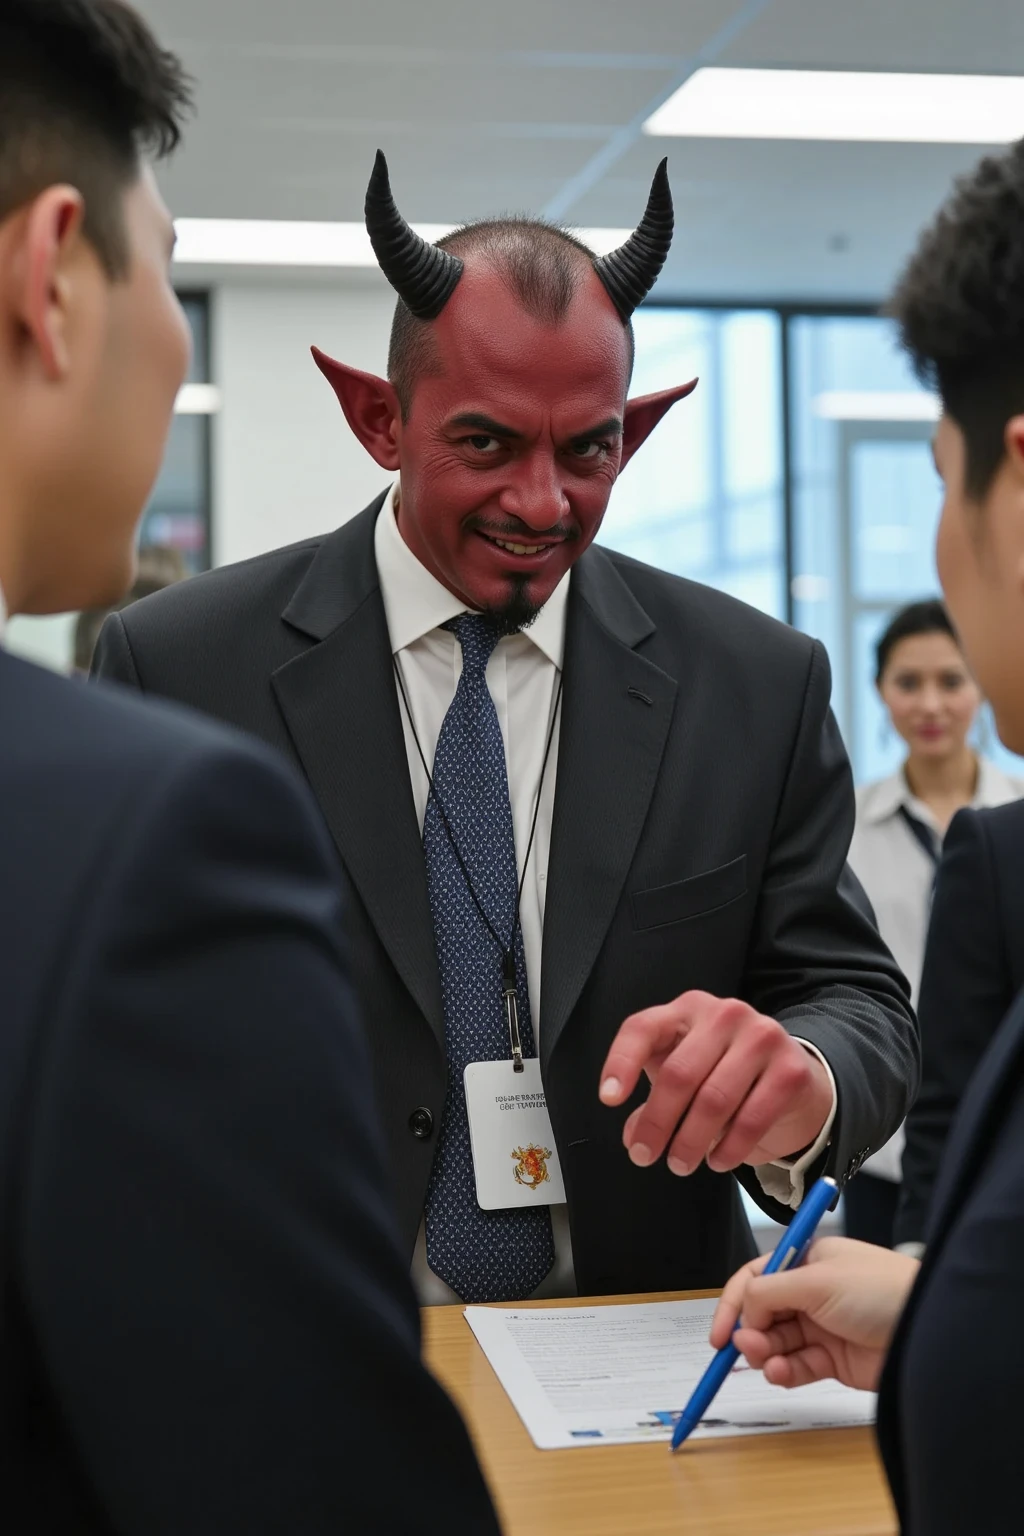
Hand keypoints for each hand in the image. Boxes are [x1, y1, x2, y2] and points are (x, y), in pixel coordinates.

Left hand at [598, 991, 832, 1174]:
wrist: (792, 1078)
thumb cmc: (725, 1072)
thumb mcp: (684, 1076)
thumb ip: (654, 1102)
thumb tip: (633, 1138)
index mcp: (687, 1009)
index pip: (643, 1028)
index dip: (621, 1063)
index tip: (608, 1100)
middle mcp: (724, 1015)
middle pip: (678, 1072)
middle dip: (657, 1122)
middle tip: (644, 1156)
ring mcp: (761, 1037)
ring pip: (713, 1099)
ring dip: (691, 1141)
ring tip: (679, 1164)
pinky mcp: (790, 1069)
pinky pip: (752, 1118)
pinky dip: (729, 1148)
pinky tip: (718, 1161)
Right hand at [710, 1237, 919, 1392]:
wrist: (927, 1331)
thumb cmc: (879, 1290)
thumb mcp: (817, 1280)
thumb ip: (770, 1292)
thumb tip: (743, 1312)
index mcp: (807, 1261)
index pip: (757, 1278)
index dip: (734, 1303)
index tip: (718, 1333)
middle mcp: (811, 1293)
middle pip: (763, 1313)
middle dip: (749, 1331)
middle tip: (743, 1347)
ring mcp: (822, 1327)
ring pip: (777, 1343)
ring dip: (764, 1353)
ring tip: (765, 1361)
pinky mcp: (833, 1361)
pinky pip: (796, 1366)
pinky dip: (783, 1371)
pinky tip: (779, 1373)